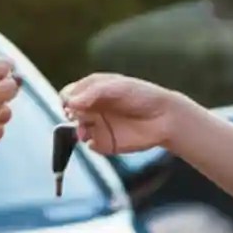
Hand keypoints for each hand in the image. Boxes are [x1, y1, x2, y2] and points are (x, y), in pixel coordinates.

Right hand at [60, 73, 182, 154]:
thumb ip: (93, 93)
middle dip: (70, 114)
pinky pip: (90, 145)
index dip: (67, 98)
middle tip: (77, 114)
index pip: (69, 93)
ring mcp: (98, 126)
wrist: (165, 118)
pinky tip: (97, 139)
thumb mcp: (117, 87)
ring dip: (77, 130)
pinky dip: (90, 143)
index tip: (71, 103)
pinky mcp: (105, 143)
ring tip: (85, 130)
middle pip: (69, 112)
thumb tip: (70, 103)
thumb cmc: (143, 96)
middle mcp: (93, 108)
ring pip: (77, 129)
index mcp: (93, 90)